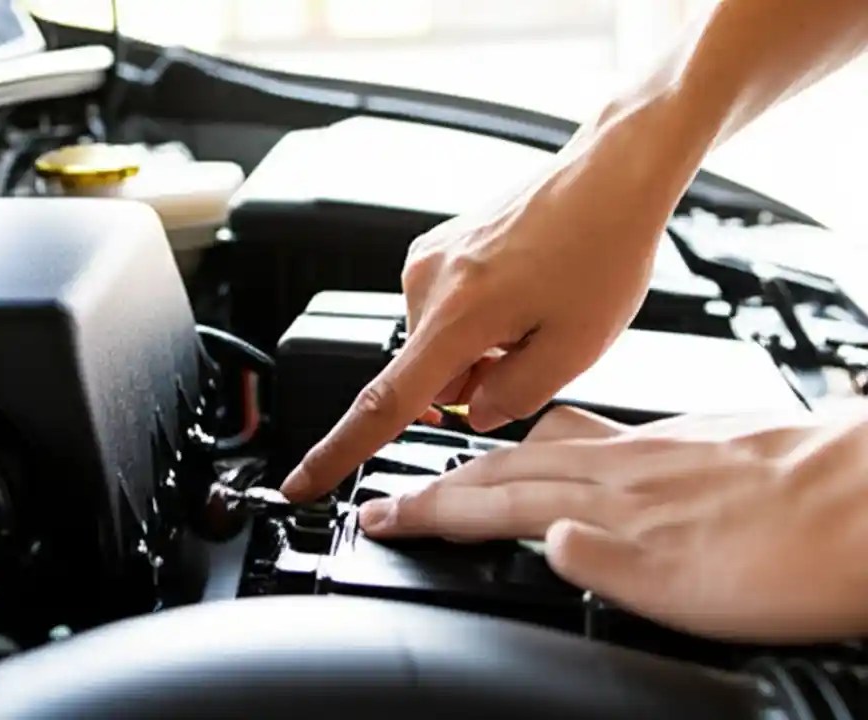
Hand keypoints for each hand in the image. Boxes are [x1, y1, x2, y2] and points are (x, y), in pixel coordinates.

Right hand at [280, 112, 685, 502]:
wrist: (609, 173)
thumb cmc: (603, 246)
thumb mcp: (577, 347)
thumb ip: (516, 398)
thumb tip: (475, 413)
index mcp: (456, 315)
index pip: (384, 405)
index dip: (339, 453)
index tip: (302, 483)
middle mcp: (426, 284)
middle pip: (427, 375)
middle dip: (476, 381)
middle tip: (537, 345)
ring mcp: (428, 261)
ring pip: (439, 343)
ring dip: (481, 347)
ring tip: (538, 308)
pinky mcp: (437, 247)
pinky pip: (445, 309)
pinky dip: (479, 318)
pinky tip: (525, 290)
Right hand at [357, 405, 867, 642]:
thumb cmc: (803, 550)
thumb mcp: (697, 586)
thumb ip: (608, 562)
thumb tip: (540, 543)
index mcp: (613, 500)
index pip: (493, 504)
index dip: (430, 513)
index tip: (383, 516)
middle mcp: (622, 462)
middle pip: (503, 465)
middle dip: (437, 483)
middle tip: (395, 494)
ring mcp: (651, 443)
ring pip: (544, 442)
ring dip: (487, 457)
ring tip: (461, 468)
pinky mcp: (684, 437)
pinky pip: (590, 432)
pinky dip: (550, 442)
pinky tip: (566, 452)